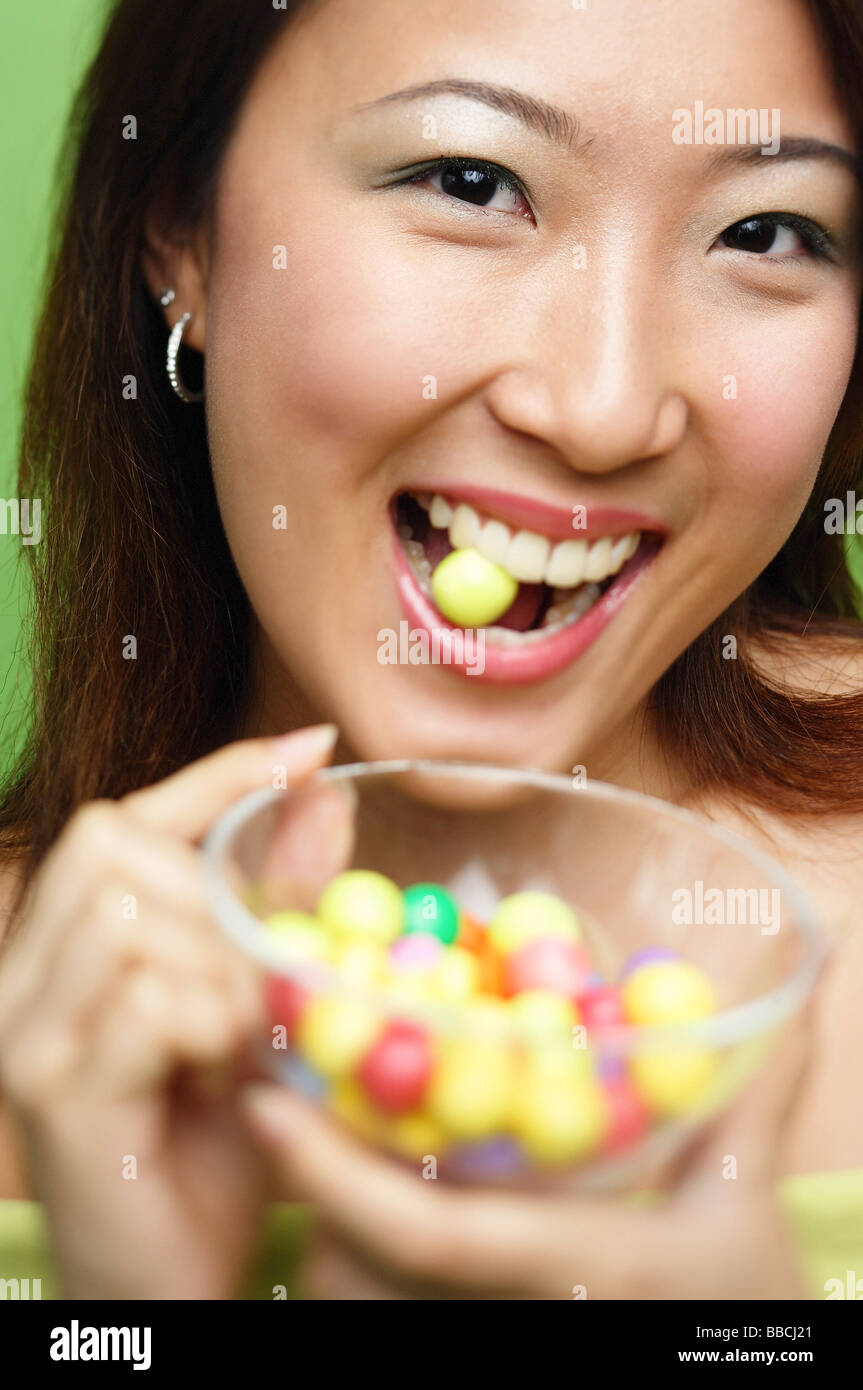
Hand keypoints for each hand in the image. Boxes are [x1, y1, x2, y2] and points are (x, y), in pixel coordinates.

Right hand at [0, 724, 336, 1298]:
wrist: (171, 1286)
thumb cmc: (215, 1147)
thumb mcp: (259, 1009)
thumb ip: (279, 902)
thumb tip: (320, 793)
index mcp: (65, 946)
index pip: (131, 817)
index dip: (219, 774)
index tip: (309, 747)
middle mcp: (20, 975)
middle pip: (116, 846)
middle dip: (217, 903)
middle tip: (254, 992)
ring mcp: (23, 1029)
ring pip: (135, 920)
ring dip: (221, 971)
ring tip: (238, 1042)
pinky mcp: (50, 1088)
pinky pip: (147, 998)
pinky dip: (211, 1023)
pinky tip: (219, 1071)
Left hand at [238, 1016, 812, 1299]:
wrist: (722, 1378)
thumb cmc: (730, 1308)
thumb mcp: (743, 1205)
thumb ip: (750, 1099)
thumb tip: (793, 992)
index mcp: (558, 1266)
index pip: (420, 1235)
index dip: (331, 1176)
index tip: (264, 1105)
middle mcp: (494, 1305)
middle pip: (354, 1254)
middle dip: (308, 1171)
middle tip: (269, 1077)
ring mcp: (470, 1323)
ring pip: (353, 1274)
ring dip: (320, 1199)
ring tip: (290, 1109)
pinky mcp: (463, 1324)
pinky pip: (376, 1285)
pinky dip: (348, 1228)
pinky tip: (348, 1167)